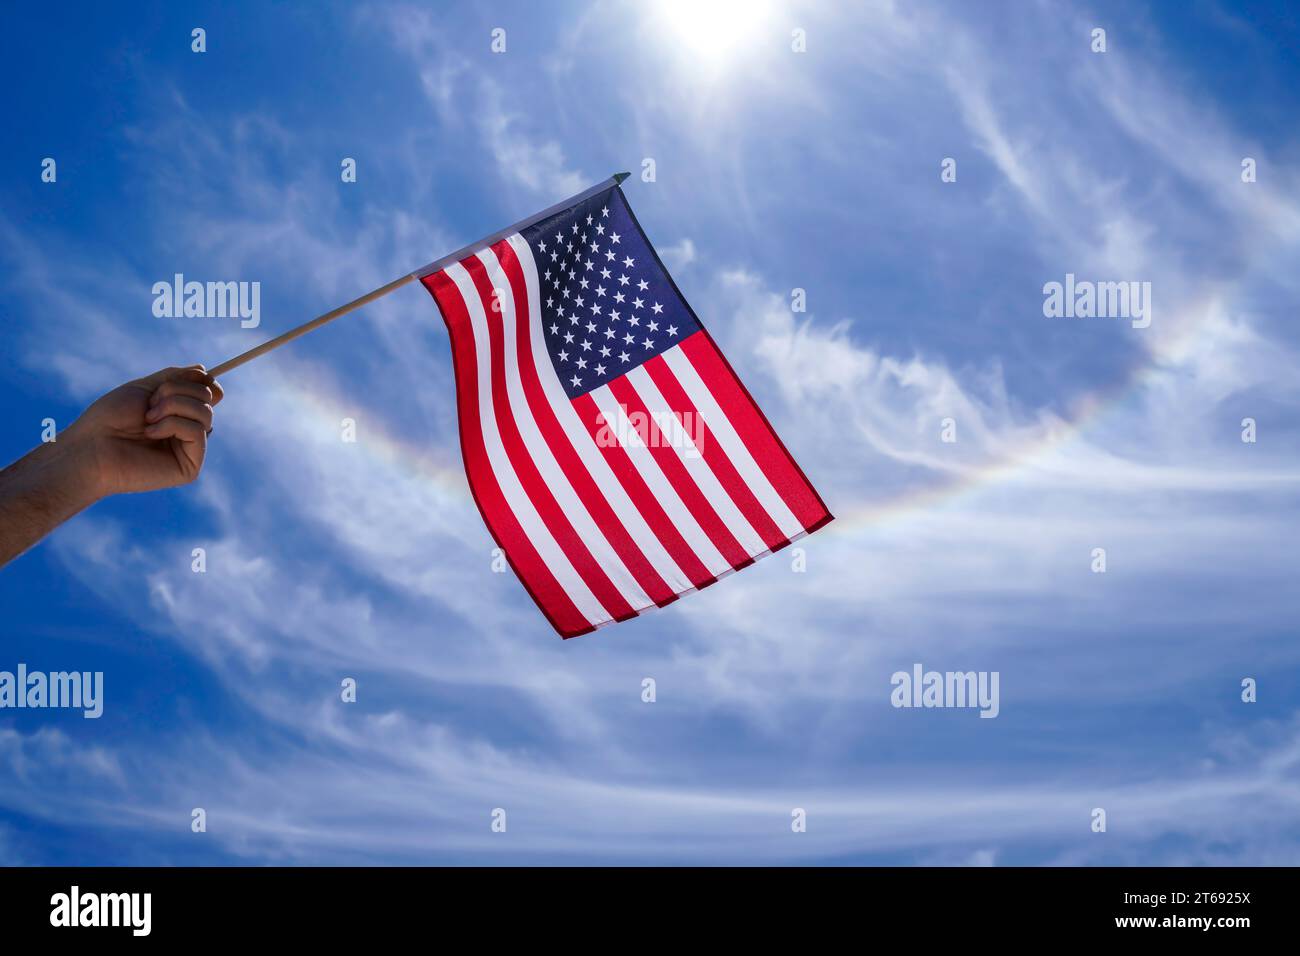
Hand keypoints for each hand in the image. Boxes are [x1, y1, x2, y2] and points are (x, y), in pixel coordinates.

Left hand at [65, 365, 224, 496]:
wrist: (90, 447)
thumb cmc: (110, 418)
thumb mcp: (144, 388)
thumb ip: (175, 378)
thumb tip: (206, 371)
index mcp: (178, 414)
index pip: (208, 393)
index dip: (206, 382)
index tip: (196, 375)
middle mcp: (187, 432)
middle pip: (208, 398)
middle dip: (177, 391)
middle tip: (149, 405)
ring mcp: (190, 450)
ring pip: (206, 413)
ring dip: (173, 406)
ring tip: (147, 419)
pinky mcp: (190, 467)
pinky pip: (198, 431)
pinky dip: (172, 424)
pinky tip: (150, 433)